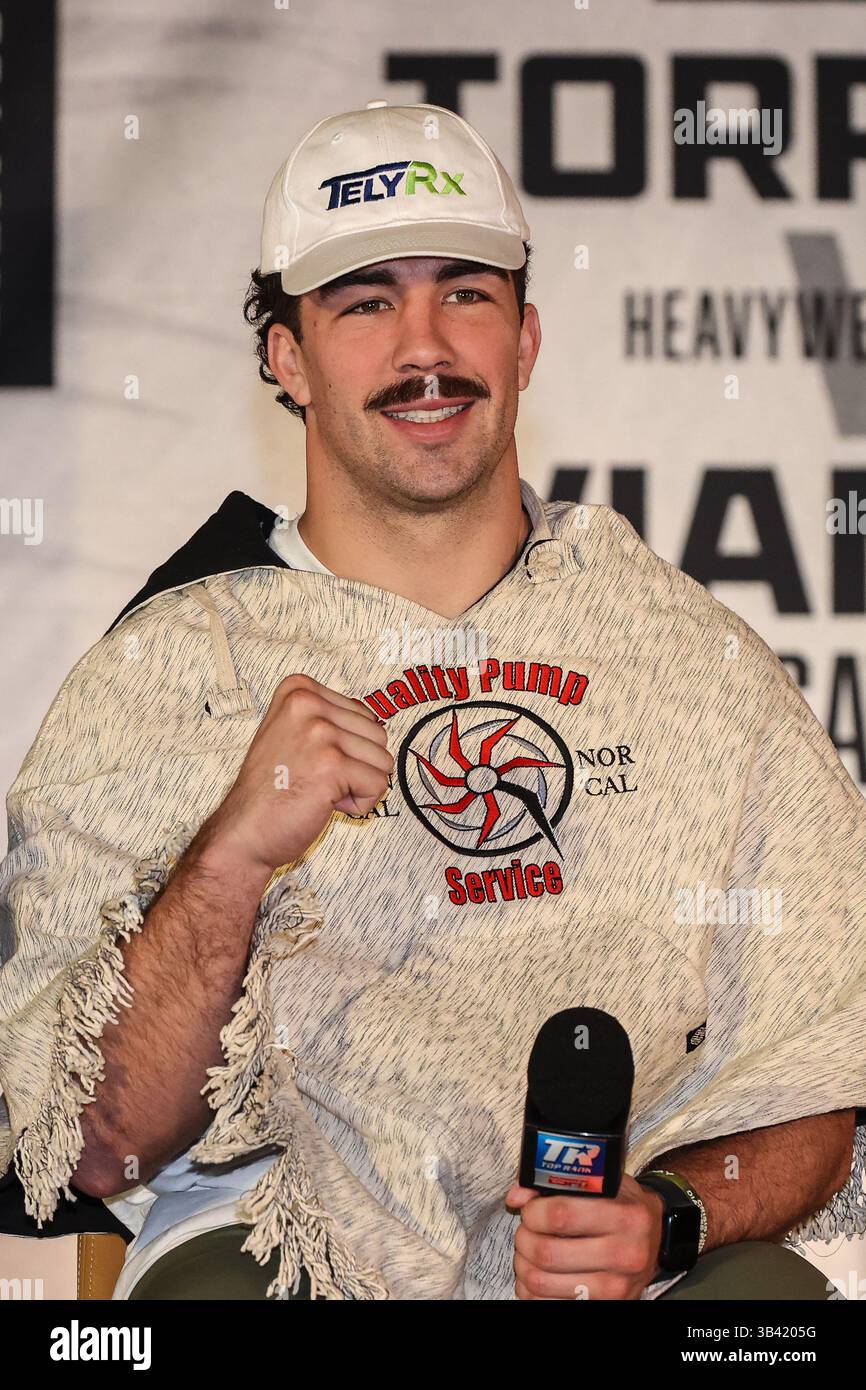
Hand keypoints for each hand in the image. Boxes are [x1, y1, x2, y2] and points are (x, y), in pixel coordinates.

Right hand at [206, 673, 392, 873]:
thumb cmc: (271, 789)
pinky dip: (360, 803)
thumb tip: (369, 717)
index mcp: (299, 689)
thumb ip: (328, 718)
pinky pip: (378, 784)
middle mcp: (308, 703)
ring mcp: (320, 733)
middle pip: (378, 735)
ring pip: (382, 760)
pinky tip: (324, 803)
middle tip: (315, 779)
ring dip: (358, 784)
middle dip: (357, 766)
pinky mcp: (332, 764)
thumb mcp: (292, 733)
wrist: (244, 831)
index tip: (311, 761)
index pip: (364, 715)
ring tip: (319, 789)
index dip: (347, 748)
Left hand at [504, 1172, 664, 1299]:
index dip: (533, 1213)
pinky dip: (533, 1292)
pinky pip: (552, 1305)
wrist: (656, 1237)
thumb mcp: (602, 1183)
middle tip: (526, 1231)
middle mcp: (626, 1254)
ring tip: (527, 1253)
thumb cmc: (623, 1204)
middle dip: (524, 1239)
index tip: (530, 1210)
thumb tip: (517, 1197)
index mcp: (625, 1216)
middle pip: (547, 1253)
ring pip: (544, 1282)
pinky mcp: (609, 1305)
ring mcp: (617, 1287)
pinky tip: (536, 1276)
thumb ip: (559, 1183)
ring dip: (524, 1267)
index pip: (561, 1215)